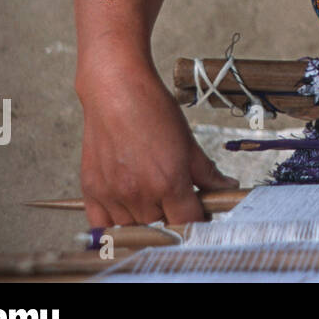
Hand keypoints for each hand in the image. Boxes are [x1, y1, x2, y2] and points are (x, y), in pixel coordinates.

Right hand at [78, 60, 237, 227]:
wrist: (116, 90)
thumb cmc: (152, 110)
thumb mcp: (188, 142)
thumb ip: (206, 172)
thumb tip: (226, 188)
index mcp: (168, 182)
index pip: (188, 222)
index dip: (197, 220)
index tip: (199, 214)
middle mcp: (139, 193)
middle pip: (162, 228)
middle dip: (172, 218)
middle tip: (176, 202)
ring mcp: (112, 194)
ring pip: (133, 228)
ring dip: (145, 221)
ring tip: (152, 200)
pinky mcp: (91, 190)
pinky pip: (102, 225)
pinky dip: (114, 223)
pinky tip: (126, 210)